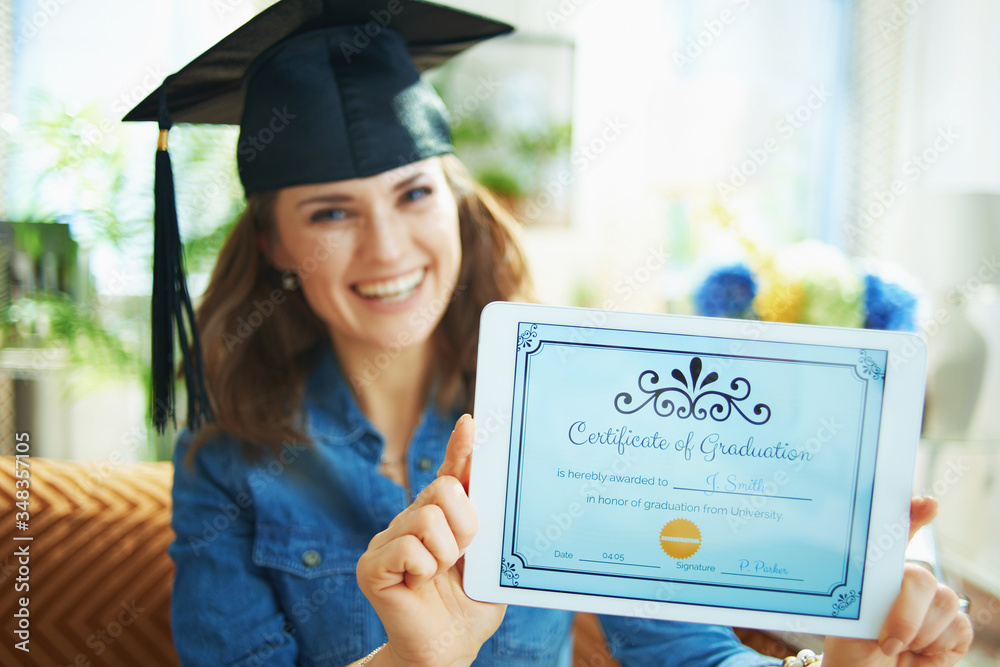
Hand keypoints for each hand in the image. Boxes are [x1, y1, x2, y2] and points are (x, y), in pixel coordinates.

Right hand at [356, 415, 505, 666]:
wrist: (447, 650)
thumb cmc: (469, 606)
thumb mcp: (489, 561)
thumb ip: (488, 524)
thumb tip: (493, 483)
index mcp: (442, 516)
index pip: (451, 473)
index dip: (461, 447)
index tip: (471, 423)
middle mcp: (411, 520)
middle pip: (443, 490)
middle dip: (465, 526)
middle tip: (461, 557)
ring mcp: (386, 540)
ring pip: (427, 519)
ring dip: (444, 554)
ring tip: (438, 576)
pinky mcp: (370, 565)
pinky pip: (407, 548)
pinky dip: (423, 571)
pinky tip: (417, 586)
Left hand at [822, 497, 973, 665]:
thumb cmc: (854, 643)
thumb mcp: (848, 612)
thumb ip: (864, 587)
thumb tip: (869, 555)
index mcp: (880, 568)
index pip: (900, 531)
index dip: (914, 512)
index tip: (926, 504)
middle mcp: (911, 579)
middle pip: (920, 577)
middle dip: (905, 613)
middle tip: (888, 641)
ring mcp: (935, 601)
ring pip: (942, 602)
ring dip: (915, 635)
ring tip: (896, 646)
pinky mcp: (956, 626)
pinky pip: (956, 627)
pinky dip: (934, 647)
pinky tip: (918, 653)